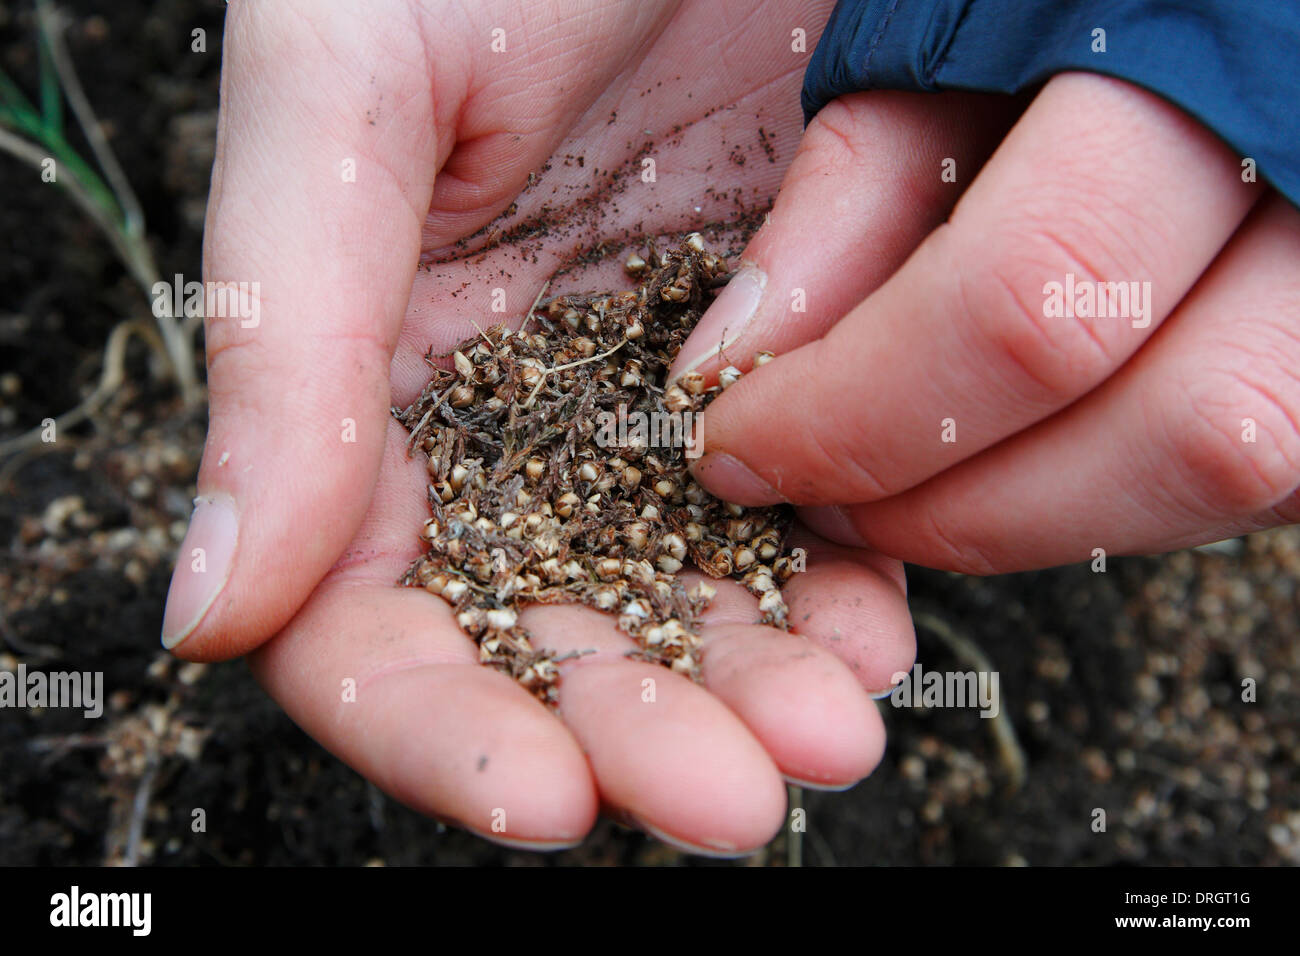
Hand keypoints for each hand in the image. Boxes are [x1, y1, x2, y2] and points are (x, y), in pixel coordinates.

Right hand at [161, 0, 915, 853]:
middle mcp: (512, 420)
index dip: (444, 725)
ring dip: (751, 683)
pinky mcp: (779, 356)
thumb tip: (212, 604)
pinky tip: (870, 632)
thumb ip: (280, 351)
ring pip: (689, 598)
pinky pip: (806, 512)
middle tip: (729, 791)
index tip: (540, 795)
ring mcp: (651, 399)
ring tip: (825, 730)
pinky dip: (837, 586)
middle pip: (552, 636)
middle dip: (635, 729)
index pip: (372, 616)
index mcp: (373, 386)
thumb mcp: (346, 101)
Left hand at [679, 72, 1299, 572]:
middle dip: (959, 508)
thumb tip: (742, 361)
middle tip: (825, 505)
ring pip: (1250, 469)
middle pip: (1183, 426)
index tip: (739, 446)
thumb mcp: (930, 26)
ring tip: (906, 501)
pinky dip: (1122, 490)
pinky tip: (1023, 458)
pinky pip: (1281, 464)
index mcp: (1200, 38)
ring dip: (1046, 520)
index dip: (860, 412)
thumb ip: (852, 186)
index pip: (1029, 296)